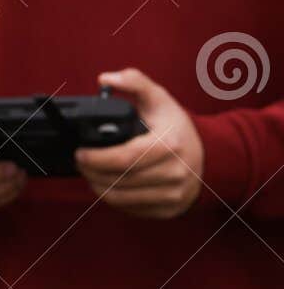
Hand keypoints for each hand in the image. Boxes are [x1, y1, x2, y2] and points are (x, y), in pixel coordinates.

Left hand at [75, 68, 203, 219]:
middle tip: (81, 163)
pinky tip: (108, 184)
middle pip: (118, 180)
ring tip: (91, 173)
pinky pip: (130, 209)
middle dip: (91, 172)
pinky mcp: (168, 210)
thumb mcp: (159, 99)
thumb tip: (106, 79)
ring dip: (97, 186)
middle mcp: (174, 172)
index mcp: (170, 144)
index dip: (95, 158)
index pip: (123, 158)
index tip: (80, 152)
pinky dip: (113, 198)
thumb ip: (134, 82)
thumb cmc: (176, 127)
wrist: (207, 157)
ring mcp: (173, 194)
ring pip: (120, 198)